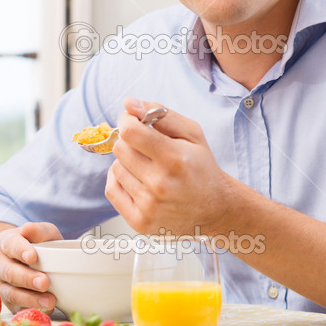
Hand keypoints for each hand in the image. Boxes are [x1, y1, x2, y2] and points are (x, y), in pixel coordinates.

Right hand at [0, 222, 62, 313]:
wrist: (27, 262)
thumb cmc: (38, 244)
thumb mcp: (42, 233)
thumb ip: (38, 231)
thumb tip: (28, 230)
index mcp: (4, 242)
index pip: (9, 245)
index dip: (20, 250)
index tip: (33, 257)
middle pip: (9, 272)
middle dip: (27, 279)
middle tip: (44, 282)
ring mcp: (0, 285)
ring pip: (11, 293)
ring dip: (30, 299)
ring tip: (50, 301)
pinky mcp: (8, 302)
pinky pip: (16, 308)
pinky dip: (30, 310)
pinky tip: (45, 310)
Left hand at [105, 97, 237, 234]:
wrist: (214, 209)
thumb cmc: (201, 168)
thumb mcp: (192, 133)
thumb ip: (160, 113)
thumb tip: (129, 104)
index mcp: (174, 158)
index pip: (130, 132)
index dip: (127, 121)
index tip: (134, 122)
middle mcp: (160, 184)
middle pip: (120, 149)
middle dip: (130, 142)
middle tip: (145, 147)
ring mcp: (148, 206)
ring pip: (116, 168)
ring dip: (127, 163)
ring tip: (148, 168)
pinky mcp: (140, 221)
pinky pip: (112, 190)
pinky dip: (120, 181)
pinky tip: (137, 180)